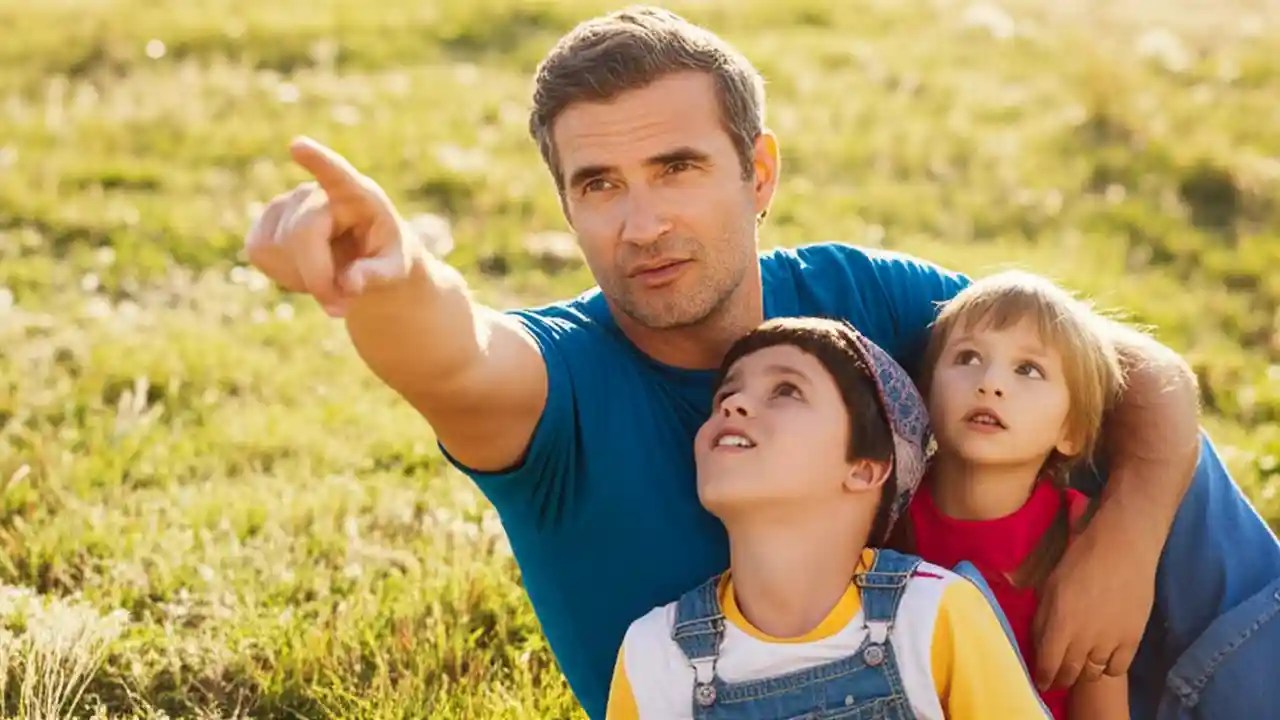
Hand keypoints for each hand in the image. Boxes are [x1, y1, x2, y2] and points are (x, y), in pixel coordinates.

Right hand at [243, 137, 413, 316]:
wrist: (365, 260)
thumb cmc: (385, 258)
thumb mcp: (394, 270)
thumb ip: (376, 276)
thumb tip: (348, 285)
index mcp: (360, 196)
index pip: (337, 174)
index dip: (318, 161)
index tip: (298, 146)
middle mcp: (318, 192)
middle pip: (301, 234)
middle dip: (317, 278)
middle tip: (340, 307)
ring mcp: (287, 203)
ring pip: (276, 247)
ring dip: (303, 279)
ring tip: (330, 279)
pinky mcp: (264, 222)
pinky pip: (259, 253)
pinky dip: (281, 274)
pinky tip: (305, 271)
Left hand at [1032, 505, 1157, 690]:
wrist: (1123, 548)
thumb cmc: (1080, 561)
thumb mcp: (1049, 587)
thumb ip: (1043, 619)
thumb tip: (1038, 644)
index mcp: (1060, 624)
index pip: (1047, 665)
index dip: (1042, 678)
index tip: (1040, 682)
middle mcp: (1085, 638)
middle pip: (1070, 673)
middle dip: (1060, 679)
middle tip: (1056, 677)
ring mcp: (1111, 641)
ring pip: (1093, 674)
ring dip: (1083, 673)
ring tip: (1078, 666)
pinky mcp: (1133, 640)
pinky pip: (1117, 668)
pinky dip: (1107, 668)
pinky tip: (1102, 658)